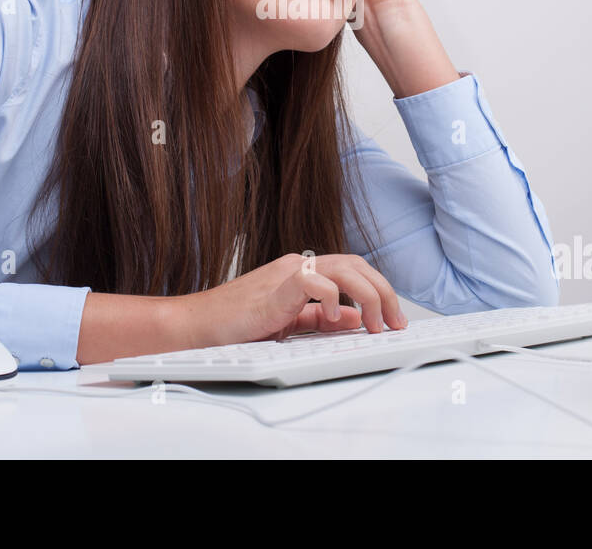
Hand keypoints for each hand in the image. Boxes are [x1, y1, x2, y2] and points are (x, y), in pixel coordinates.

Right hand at [177, 253, 408, 348]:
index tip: (394, 320)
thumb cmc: (234, 327)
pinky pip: (313, 281)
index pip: (353, 270)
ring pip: (344, 268)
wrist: (196, 327)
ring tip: (376, 324)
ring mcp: (287, 274)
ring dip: (369, 296)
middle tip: (395, 323)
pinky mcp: (275, 287)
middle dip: (384, 292)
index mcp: (303, 274)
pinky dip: (332, 297)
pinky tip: (336, 318)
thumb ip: (319, 320)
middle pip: (356, 264)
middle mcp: (298, 267)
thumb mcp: (288, 325)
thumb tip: (354, 319)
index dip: (379, 292)